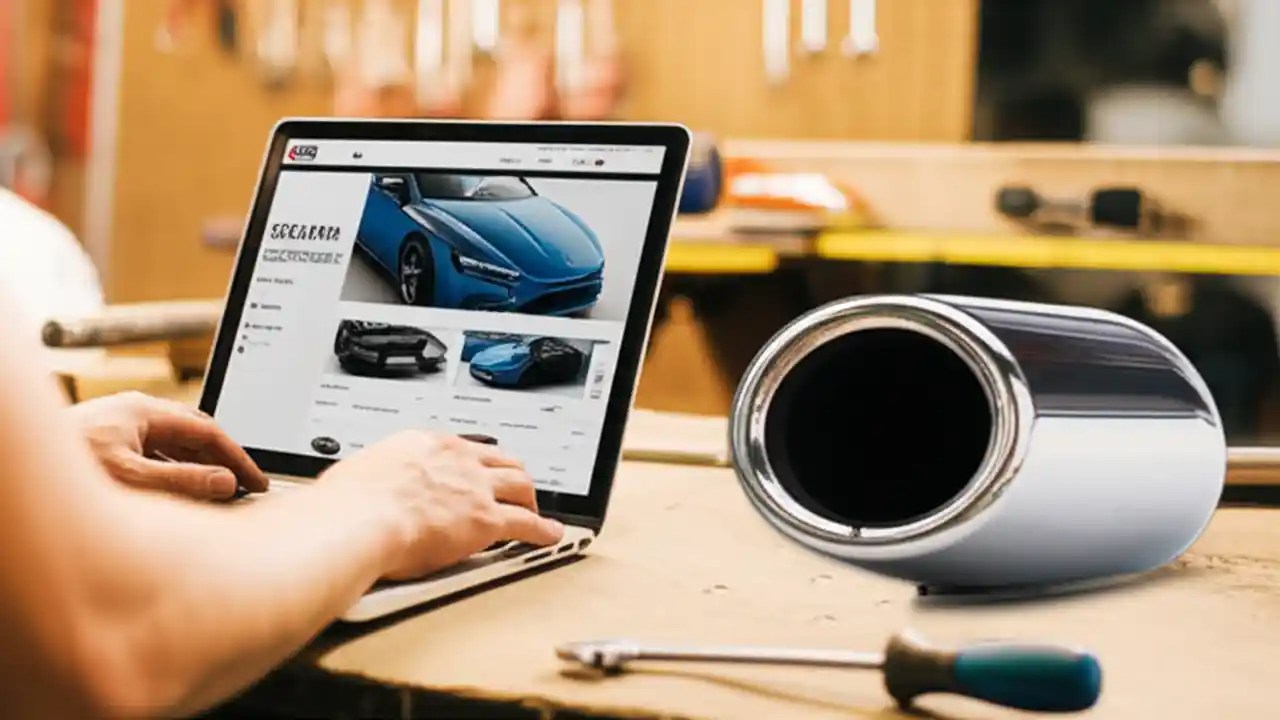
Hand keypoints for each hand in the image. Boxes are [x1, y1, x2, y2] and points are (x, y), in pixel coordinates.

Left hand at [70, 392, 268, 500]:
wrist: (15, 463)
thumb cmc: (64, 469)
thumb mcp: (131, 479)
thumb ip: (183, 481)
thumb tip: (225, 482)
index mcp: (145, 412)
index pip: (209, 432)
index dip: (238, 458)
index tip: (257, 482)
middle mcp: (135, 414)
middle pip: (195, 434)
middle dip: (224, 460)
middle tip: (246, 486)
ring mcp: (121, 427)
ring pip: (174, 446)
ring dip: (198, 469)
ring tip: (219, 496)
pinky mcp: (109, 444)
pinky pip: (155, 456)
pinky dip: (175, 474)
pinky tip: (178, 497)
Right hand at [321, 430, 564, 579]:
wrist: (358, 521)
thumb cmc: (347, 505)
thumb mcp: (356, 474)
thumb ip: (367, 479)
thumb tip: (352, 487)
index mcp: (424, 444)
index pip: (461, 448)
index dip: (473, 462)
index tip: (474, 470)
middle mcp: (456, 459)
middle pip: (500, 460)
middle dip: (511, 475)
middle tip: (514, 489)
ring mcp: (475, 488)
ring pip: (520, 485)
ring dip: (530, 499)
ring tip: (535, 511)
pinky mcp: (487, 520)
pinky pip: (526, 524)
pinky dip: (543, 530)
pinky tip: (550, 535)